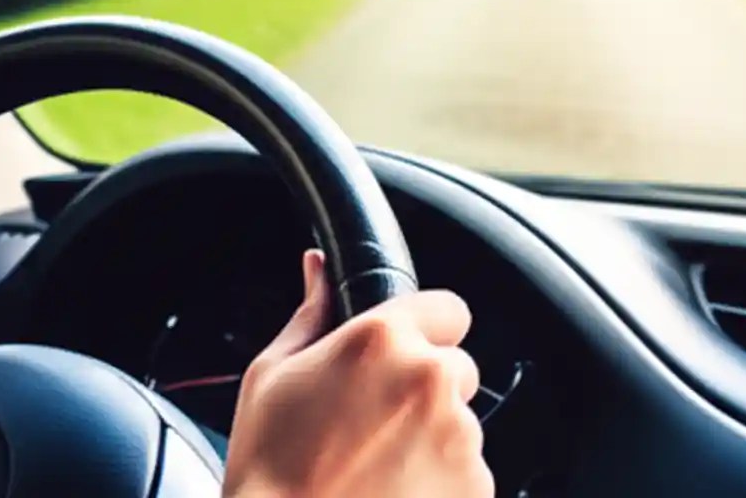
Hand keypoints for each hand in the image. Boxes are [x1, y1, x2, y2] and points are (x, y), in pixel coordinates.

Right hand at [223, 251, 491, 497]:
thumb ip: (311, 313)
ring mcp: (459, 439)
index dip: (425, 331)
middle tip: (374, 424)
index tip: (403, 355)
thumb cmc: (270, 470)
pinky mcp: (476, 489)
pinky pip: (469, 475)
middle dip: (426, 390)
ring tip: (378, 469)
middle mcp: (429, 381)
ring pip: (462, 425)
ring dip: (434, 440)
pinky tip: (393, 494)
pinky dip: (442, 484)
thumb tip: (318, 269)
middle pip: (456, 368)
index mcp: (382, 340)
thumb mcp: (272, 376)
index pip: (448, 308)